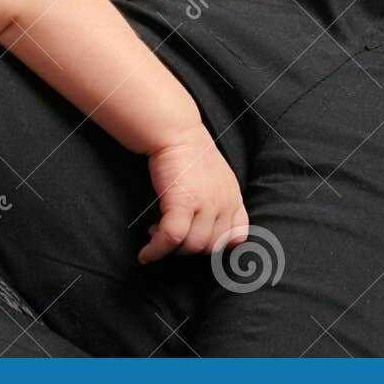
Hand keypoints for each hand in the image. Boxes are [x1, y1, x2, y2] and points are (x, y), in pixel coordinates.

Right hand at [137, 126, 248, 263]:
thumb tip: (214, 230)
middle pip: (210, 246)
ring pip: (191, 245)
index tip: (198, 244)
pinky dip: (156, 250)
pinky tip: (145, 253)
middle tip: (170, 238)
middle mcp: (223, 202)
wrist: (175, 131)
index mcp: (233, 196)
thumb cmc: (190, 152)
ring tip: (155, 236)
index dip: (219, 246)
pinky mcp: (183, 202)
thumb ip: (220, 201)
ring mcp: (205, 203)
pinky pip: (171, 238)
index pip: (238, 236)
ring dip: (171, 249)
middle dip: (188, 249)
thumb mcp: (217, 177)